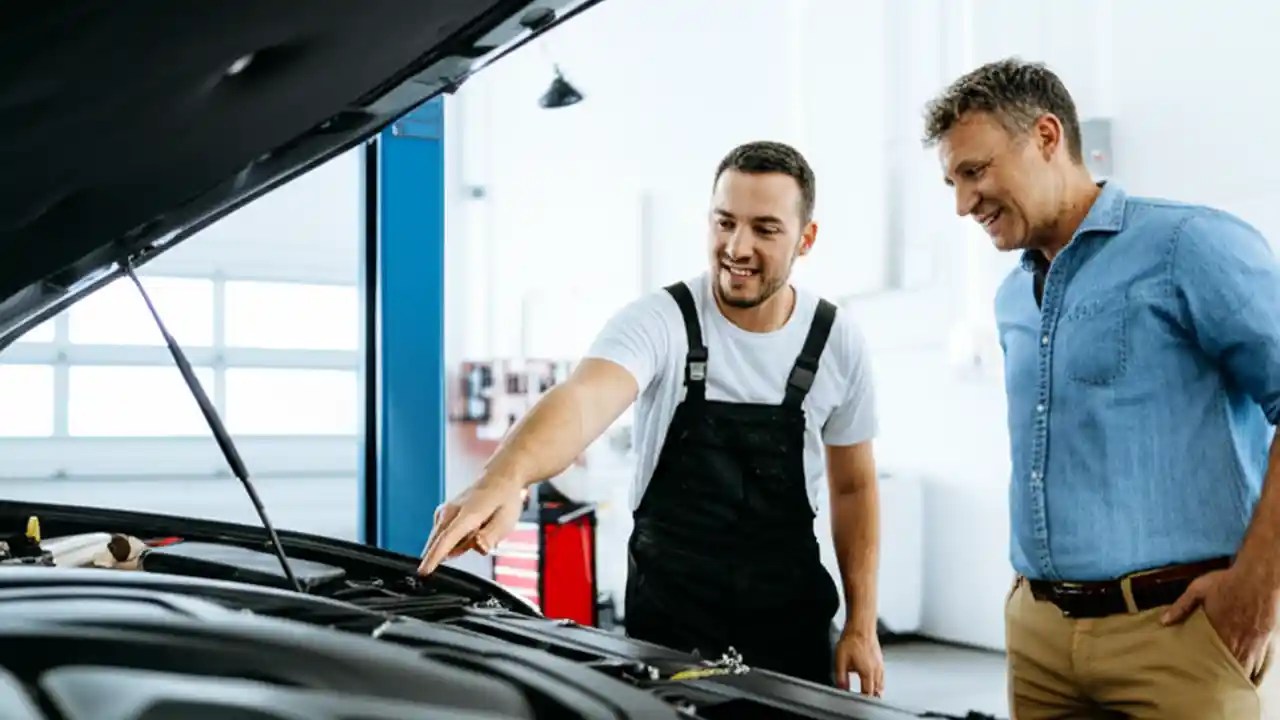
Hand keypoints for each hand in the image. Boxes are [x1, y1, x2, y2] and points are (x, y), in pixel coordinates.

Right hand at [417, 476, 526, 575]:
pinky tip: (472, 529)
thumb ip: (491, 536)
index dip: (434, 558)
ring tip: (480, 528)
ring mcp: (445, 511)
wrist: (499, 478)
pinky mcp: (442, 514)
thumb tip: (478, 547)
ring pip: (442, 541)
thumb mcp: (506, 521)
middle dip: (446, 555)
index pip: (447, 539)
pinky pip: (444, 536)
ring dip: (458, 545)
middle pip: (437, 541)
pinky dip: (456, 540)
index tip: (423, 572)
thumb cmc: (504, 500)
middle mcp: (451, 511)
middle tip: (474, 539)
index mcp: (468, 513)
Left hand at [834, 625, 883, 696]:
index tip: (857, 701)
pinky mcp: (880, 659)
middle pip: (877, 691)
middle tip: (863, 700)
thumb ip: (841, 677)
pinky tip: (873, 680)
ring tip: (869, 694)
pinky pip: (882, 676)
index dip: (863, 699)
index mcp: (868, 673)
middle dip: (871, 697)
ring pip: (881, 684)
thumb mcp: (840, 660)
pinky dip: (878, 682)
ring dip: (876, 691)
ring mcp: (880, 665)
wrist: (861, 626)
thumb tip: (842, 688)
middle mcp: (877, 670)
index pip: (868, 694)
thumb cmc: (852, 640)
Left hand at [1161, 568, 1276, 675]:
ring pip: (1247, 668)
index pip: (1209, 657)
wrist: (1258, 578)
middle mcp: (1236, 641)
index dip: (1205, 670)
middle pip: (1229, 666)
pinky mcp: (1267, 640)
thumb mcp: (1197, 589)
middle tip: (1213, 686)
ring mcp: (1254, 642)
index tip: (1197, 678)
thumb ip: (1181, 606)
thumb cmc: (1227, 582)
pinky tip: (1251, 678)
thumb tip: (1163, 621)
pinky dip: (1257, 672)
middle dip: (1222, 677)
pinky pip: (1264, 663)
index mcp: (1217, 631)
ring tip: (1229, 687)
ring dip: (1238, 676)